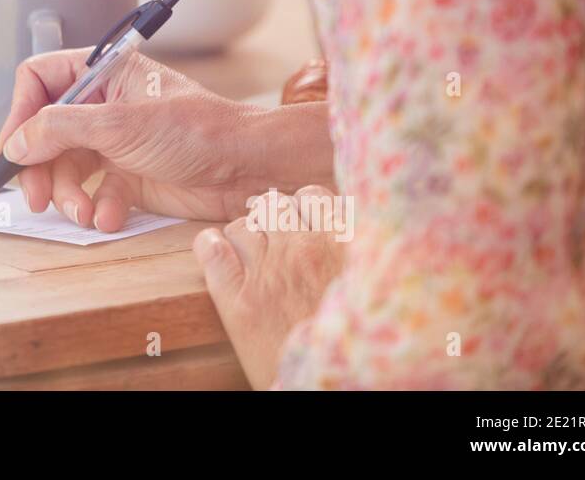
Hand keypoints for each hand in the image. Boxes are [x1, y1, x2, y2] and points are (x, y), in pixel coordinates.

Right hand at [0, 48, 333, 229]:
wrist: (248, 168)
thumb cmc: (198, 130)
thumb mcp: (119, 124)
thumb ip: (60, 129)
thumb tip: (17, 142)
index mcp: (102, 72)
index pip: (39, 80)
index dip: (20, 113)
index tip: (12, 148)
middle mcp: (103, 104)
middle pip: (45, 132)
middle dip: (40, 167)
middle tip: (36, 198)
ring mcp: (116, 141)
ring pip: (67, 168)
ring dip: (69, 195)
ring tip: (83, 212)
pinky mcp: (131, 176)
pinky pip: (95, 193)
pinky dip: (98, 208)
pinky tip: (111, 217)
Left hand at [193, 186, 345, 388]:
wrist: (338, 388)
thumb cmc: (362, 344)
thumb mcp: (376, 286)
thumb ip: (358, 252)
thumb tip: (349, 231)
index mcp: (342, 244)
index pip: (314, 197)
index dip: (305, 210)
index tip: (303, 225)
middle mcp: (302, 249)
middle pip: (275, 204)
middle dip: (273, 219)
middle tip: (274, 242)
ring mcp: (266, 270)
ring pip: (242, 224)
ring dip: (244, 235)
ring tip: (248, 254)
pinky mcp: (236, 298)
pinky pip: (211, 249)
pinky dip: (209, 246)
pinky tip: (213, 250)